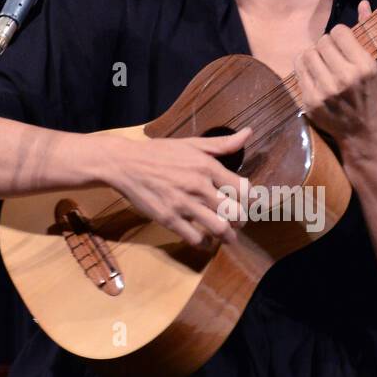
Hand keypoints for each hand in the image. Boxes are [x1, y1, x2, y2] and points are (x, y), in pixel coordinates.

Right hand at [96, 126, 251, 249]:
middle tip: (238, 222)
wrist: (125, 164)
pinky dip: (205, 243)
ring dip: (228, 236)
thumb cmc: (160, 153)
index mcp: (207, 166)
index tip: (248, 203)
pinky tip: (205, 240)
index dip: (251, 200)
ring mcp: (183, 204)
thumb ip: (222, 144)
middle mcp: (199, 186)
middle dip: (241, 221)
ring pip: (219, 229)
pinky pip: (195, 238)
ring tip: (227, 236)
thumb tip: (248, 133)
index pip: (244, 189)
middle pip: (235, 213)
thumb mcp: (192, 144)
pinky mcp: (169, 219)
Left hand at [294, 0, 376, 153]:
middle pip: (322, 41)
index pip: (339, 31)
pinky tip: (315, 74)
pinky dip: (305, 67)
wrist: (360, 130)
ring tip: (324, 64)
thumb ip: (371, 31)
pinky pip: (298, 68)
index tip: (345, 43)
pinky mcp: (310, 101)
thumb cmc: (372, 92)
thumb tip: (364, 3)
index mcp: (365, 66)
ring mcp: (325, 91)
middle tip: (333, 56)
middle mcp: (345, 78)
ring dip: (315, 55)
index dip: (341, 35)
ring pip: (308, 53)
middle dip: (327, 45)